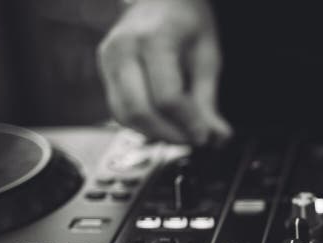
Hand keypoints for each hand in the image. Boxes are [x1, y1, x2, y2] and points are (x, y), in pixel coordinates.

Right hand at [97, 0, 231, 144]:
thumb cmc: (188, 22)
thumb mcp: (207, 57)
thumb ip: (208, 101)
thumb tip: (217, 137)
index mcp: (154, 39)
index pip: (167, 98)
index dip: (188, 124)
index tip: (205, 136)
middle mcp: (124, 48)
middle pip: (139, 111)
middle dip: (169, 134)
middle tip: (192, 140)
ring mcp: (109, 58)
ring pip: (124, 115)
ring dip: (154, 133)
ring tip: (180, 133)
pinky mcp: (104, 68)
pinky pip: (119, 109)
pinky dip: (141, 124)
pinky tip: (163, 123)